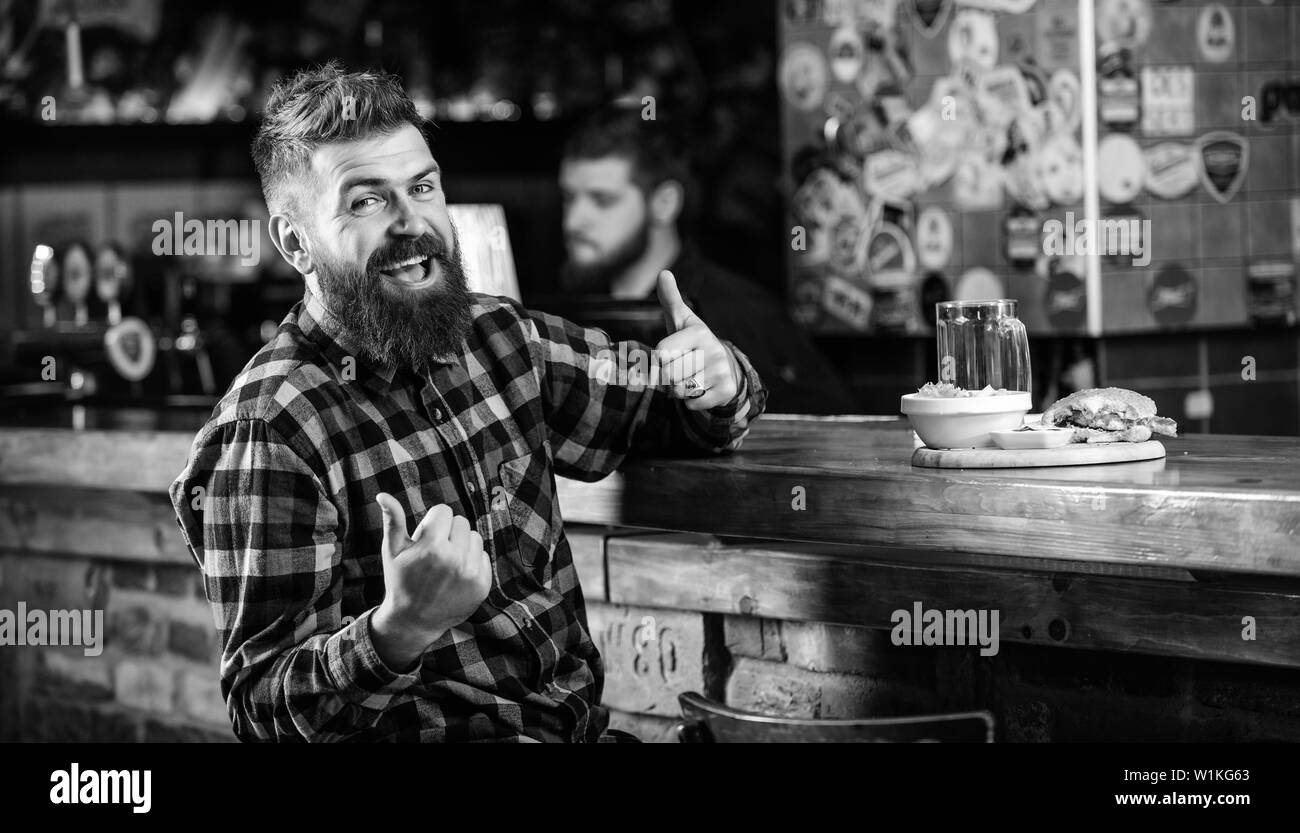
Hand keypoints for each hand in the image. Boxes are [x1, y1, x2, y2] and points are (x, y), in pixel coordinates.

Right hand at [370, 493, 490, 668]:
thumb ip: (393, 520)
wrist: (413, 621)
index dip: (432, 523)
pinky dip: (472, 562)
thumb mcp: (392, 551)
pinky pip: (484, 556)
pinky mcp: (482, 585)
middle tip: (434, 553)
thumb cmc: (400, 581)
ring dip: (462, 546)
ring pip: (475, 537)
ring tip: (446, 563)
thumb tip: (383, 494)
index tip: (424, 538)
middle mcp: (455, 559)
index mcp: (433, 546)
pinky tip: (456, 575)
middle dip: (448, 532)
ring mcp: (471, 573)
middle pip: (461, 522)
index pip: (444, 511)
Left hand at [654, 270, 741, 410]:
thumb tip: (664, 273)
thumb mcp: (682, 319)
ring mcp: (720, 372)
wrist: (725, 366)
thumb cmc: (694, 341)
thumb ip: (670, 298)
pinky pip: (692, 404)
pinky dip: (691, 401)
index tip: (672, 353)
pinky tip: (701, 388)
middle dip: (669, 375)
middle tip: (681, 367)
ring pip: (680, 390)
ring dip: (679, 389)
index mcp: (698, 332)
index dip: (660, 358)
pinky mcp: (725, 391)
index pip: (661, 353)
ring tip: (690, 377)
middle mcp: (713, 350)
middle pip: (668, 374)